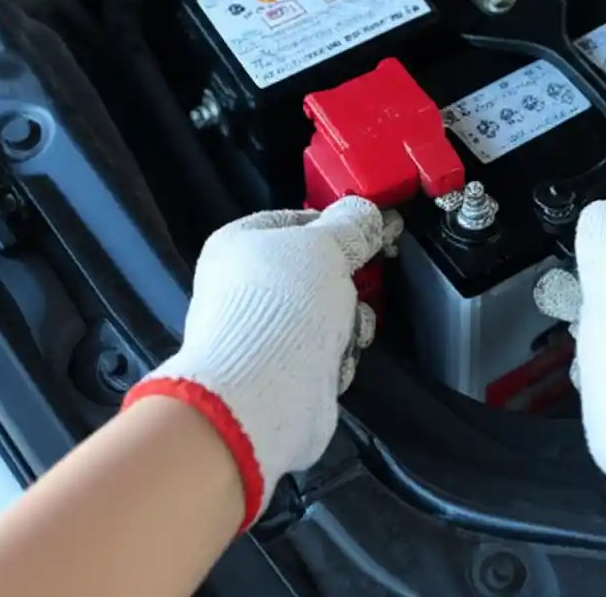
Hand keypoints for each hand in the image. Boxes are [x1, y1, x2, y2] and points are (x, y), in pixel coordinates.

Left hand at [124, 197, 381, 531]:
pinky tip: (331, 362)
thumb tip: (367, 215)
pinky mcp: (282, 372)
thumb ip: (351, 226)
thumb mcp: (325, 245)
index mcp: (238, 245)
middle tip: (361, 283)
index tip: (367, 233)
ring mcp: (262, 332)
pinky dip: (335, 358)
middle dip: (345, 282)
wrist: (265, 391)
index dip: (333, 226)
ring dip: (347, 323)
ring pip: (326, 315)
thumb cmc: (284, 303)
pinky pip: (324, 354)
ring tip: (343, 331)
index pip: (294, 222)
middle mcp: (244, 287)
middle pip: (314, 272)